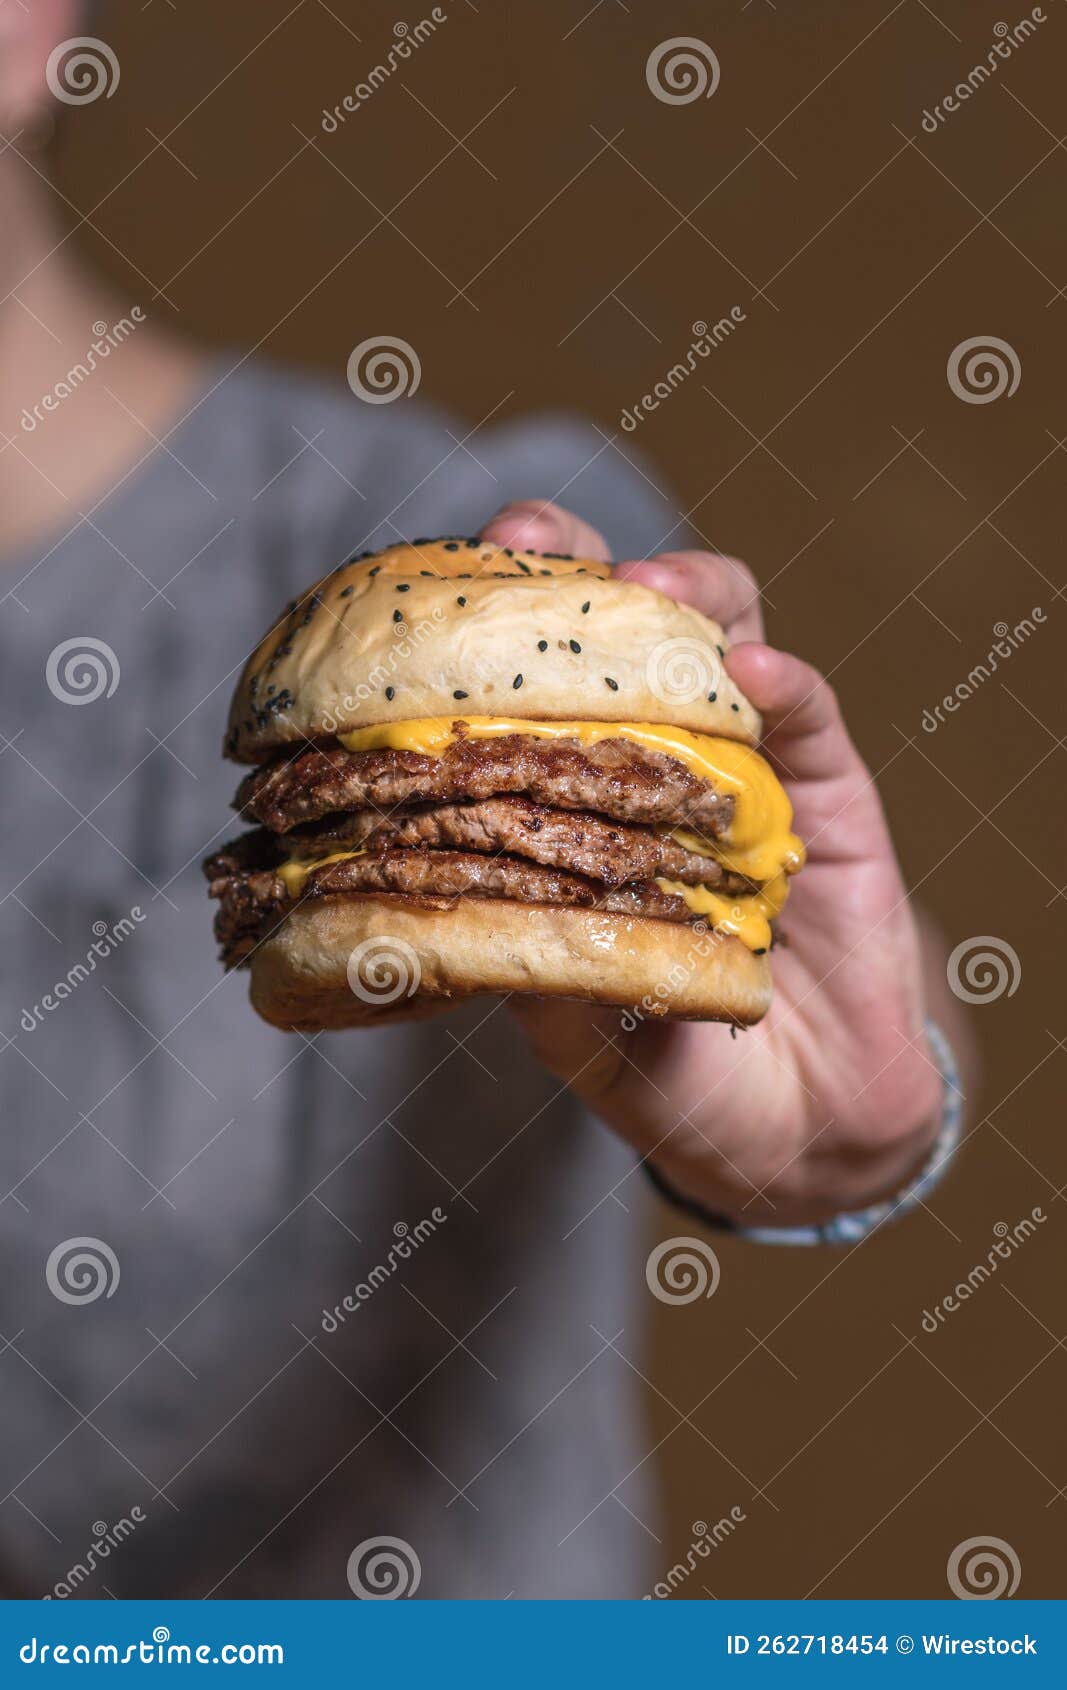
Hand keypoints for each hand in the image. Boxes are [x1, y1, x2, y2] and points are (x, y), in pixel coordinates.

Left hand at [479, 501, 968, 1228]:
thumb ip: (545, 969)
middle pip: (612, 628)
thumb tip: (464, 908)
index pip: (521, 688)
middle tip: (526, 540)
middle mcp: (650, 765)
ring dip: (681, 595)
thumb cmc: (672, 1075)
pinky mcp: (824, 795)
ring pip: (717, 637)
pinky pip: (809, 719)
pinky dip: (785, 686)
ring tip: (644, 593)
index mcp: (573, 806)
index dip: (478, 629)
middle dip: (568, 562)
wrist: (804, 1129)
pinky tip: (755, 676)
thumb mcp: (583, 1034)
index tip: (423, 591)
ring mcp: (740, 770)